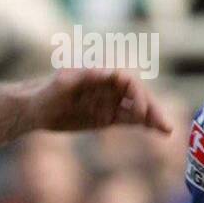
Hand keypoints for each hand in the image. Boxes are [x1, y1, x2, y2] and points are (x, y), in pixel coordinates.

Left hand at [29, 69, 172, 135]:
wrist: (35, 109)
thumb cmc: (44, 94)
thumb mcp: (58, 85)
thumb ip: (79, 77)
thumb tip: (106, 71)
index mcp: (100, 74)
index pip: (126, 80)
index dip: (137, 94)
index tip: (140, 111)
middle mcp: (109, 85)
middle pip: (137, 94)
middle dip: (151, 107)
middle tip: (162, 124)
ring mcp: (110, 100)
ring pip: (138, 107)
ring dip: (154, 117)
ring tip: (168, 130)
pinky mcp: (109, 115)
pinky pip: (132, 119)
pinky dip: (146, 125)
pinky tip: (160, 132)